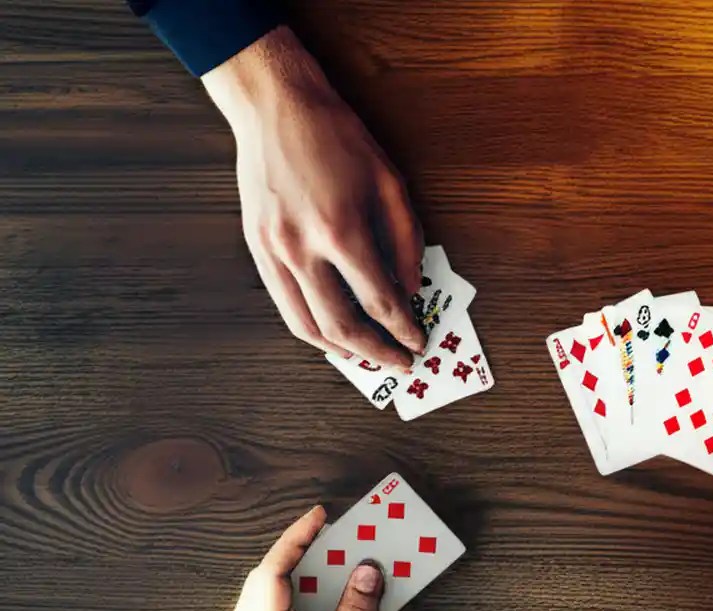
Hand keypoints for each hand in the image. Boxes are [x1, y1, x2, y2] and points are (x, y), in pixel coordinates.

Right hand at [203, 28, 425, 370]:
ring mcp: (274, 253)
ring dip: (341, 350)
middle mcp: (302, 249)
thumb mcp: (389, 182)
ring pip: (306, 326)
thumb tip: (413, 288)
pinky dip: (310, 327)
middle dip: (376, 352)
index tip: (418, 342)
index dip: (403, 329)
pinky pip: (284, 305)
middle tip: (399, 361)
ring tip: (367, 356)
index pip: (379, 301)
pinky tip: (332, 331)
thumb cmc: (337, 138)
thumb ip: (406, 240)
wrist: (275, 109)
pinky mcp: (256, 250)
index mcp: (341, 230)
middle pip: (342, 325)